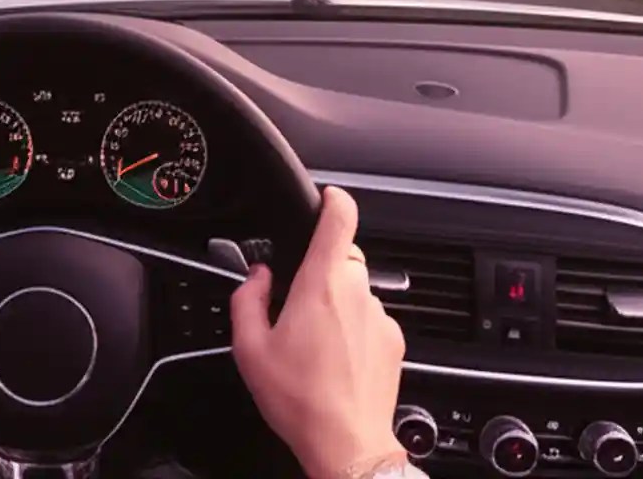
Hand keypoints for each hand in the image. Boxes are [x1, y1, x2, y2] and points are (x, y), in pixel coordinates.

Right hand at [230, 187, 405, 478]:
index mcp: (321, 284)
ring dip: (337, 302)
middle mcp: (358, 293)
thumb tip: (256, 278)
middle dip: (320, 269)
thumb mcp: (249, 348)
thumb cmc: (299, 399)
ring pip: (357, 290)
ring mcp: (380, 317)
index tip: (325, 198)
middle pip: (344, 256)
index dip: (332, 199)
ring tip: (312, 342)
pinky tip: (333, 359)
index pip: (340, 218)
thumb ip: (247, 299)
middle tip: (294, 302)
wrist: (346, 443)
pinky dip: (353, 328)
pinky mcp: (394, 342)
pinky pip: (370, 318)